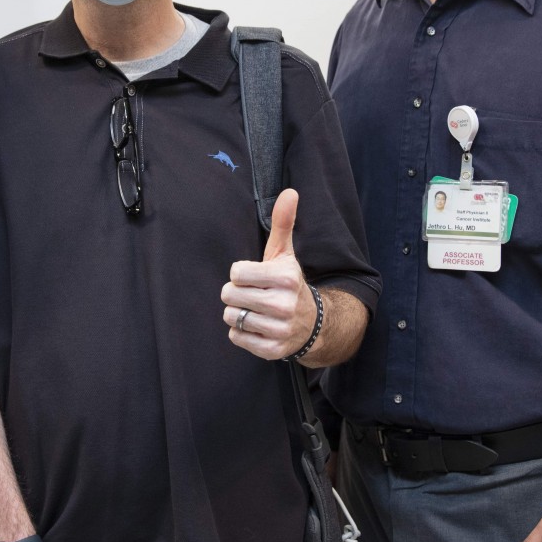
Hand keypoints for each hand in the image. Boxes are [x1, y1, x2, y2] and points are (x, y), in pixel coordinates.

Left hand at [222, 189, 315, 361]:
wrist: (312, 323)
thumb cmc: (288, 283)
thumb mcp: (285, 254)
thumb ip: (283, 223)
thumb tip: (290, 192)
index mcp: (286, 277)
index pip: (235, 272)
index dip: (241, 274)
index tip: (256, 276)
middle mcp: (284, 304)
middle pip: (229, 295)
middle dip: (236, 293)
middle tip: (253, 294)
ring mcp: (279, 329)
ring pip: (231, 317)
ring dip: (238, 313)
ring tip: (255, 310)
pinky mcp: (271, 350)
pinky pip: (236, 337)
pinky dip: (242, 332)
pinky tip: (258, 326)